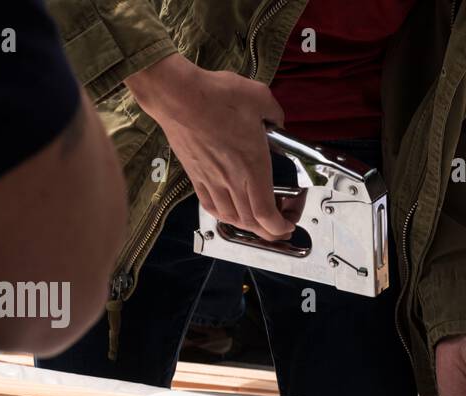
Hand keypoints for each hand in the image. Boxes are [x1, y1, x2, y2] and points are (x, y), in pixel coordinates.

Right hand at [126, 54, 293, 239]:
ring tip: (257, 216)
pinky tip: (229, 207)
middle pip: (251, 223)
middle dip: (269, 230)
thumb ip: (276, 113)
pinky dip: (223, 214)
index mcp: (253, 166)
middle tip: (280, 221)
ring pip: (231, 218)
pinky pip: (210, 206)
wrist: (176, 94)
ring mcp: (211, 180)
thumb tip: (277, 122)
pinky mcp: (195, 176)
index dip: (280, 227)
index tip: (288, 223)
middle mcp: (232, 180)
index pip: (266, 214)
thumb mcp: (260, 97)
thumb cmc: (214, 95)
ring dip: (247, 223)